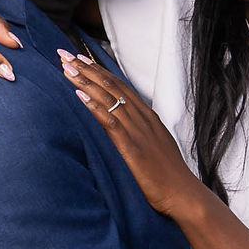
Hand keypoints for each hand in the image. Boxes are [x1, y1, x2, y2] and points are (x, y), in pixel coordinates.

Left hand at [64, 49, 202, 216]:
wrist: (182, 194)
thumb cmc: (168, 173)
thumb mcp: (154, 145)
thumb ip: (140, 131)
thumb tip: (123, 125)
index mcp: (147, 116)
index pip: (119, 86)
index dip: (99, 70)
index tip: (81, 58)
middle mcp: (142, 118)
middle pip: (111, 85)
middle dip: (87, 68)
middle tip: (65, 54)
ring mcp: (137, 130)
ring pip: (108, 98)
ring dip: (85, 81)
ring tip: (67, 68)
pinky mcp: (131, 147)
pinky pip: (110, 122)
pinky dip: (94, 106)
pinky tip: (80, 95)